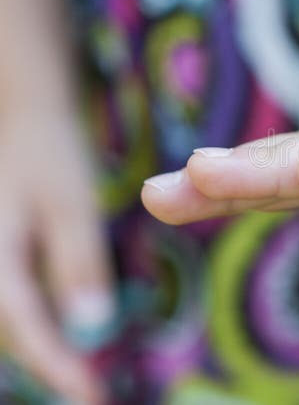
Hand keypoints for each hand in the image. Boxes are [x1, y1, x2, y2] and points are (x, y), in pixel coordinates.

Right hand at [0, 108, 111, 403]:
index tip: (93, 396)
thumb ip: (79, 264)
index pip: (25, 327)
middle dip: (53, 364)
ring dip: (47, 347)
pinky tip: (72, 333)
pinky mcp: (2, 260)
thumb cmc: (48, 154)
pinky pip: (16, 302)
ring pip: (13, 321)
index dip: (60, 366)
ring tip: (86, 374)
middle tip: (95, 394)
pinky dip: (42, 323)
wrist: (21, 116)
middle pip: (13, 331)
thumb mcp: (71, 206)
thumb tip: (92, 328)